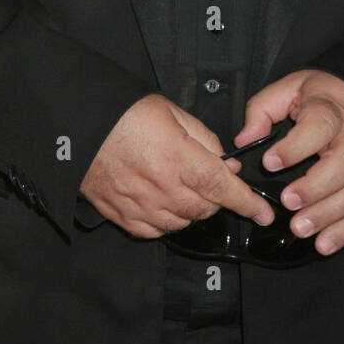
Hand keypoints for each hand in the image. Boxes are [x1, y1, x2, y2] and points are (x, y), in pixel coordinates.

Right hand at [79, 92, 275, 238]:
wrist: (80, 126)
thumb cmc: (123, 113)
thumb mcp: (173, 112)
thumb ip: (205, 140)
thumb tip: (226, 162)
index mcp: (177, 157)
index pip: (222, 187)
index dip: (247, 203)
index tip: (263, 214)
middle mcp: (161, 187)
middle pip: (206, 208)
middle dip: (216, 197)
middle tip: (207, 177)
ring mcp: (141, 205)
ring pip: (184, 222)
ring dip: (193, 208)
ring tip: (181, 184)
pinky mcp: (122, 216)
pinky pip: (157, 231)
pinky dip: (167, 220)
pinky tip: (163, 201)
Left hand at [232, 70, 343, 254]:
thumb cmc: (317, 96)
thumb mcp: (285, 89)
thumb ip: (261, 111)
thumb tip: (245, 138)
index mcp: (332, 108)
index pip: (319, 125)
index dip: (295, 146)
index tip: (270, 162)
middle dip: (316, 187)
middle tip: (289, 203)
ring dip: (330, 213)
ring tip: (301, 228)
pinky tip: (324, 242)